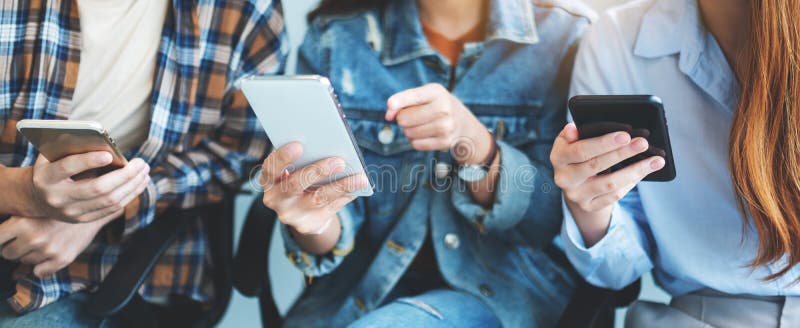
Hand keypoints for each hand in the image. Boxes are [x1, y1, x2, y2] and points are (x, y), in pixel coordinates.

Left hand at [0, 216, 110, 276]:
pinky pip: (39, 272)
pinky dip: (41, 266)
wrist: (90, 206)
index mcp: (22, 223)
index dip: (1, 239)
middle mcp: (34, 238)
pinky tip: (49, 253)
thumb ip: (12, 227)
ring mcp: (48, 250)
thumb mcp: (32, 210)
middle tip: (27, 237)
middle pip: (8, 254)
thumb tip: (5, 257)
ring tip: (43, 241)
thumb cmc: (57, 207)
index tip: (8, 237)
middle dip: (14, 247)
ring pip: (24, 263)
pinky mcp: (62, 259)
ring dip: (29, 255)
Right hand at [29, 152, 149, 222]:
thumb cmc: (51, 167)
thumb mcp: (53, 155)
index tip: (109, 155)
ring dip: (132, 185)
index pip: (67, 168)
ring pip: (109, 201)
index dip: (88, 161)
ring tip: (145, 171)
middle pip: (97, 188)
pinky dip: (129, 195)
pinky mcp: (82, 219)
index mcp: (46, 177)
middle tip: (141, 163)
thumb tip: (101, 140)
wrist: (37, 196)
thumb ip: (71, 147)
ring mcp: (71, 212)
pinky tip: (139, 183)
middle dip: (124, 175)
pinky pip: (111, 209)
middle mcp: (57, 197)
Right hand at [260, 142, 367, 235]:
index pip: (271, 167)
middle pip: (295, 184)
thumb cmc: (300, 180)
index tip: (299, 145)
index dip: (283, 157)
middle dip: (317, 171)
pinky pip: (330, 209)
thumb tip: (331, 146)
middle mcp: (276, 198)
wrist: (302, 214)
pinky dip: (345, 196)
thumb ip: (305, 159)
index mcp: (269, 180)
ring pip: (317, 199)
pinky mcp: (308, 225)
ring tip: (359, 177)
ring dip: (340, 186)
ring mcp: (291, 214)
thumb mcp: (295, 170)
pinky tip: (358, 188)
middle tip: (339, 161)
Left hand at [386, 83, 492, 164]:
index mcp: (436, 91)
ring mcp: (446, 126)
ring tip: (421, 124)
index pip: (413, 96)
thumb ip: (401, 101)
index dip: (399, 101)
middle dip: (402, 119)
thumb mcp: (422, 96)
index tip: (389, 105)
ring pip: (408, 133)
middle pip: (404, 118)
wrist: (462, 122)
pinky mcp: (445, 142)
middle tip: (414, 116)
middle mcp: (444, 108)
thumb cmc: (435, 105)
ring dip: (409, 131)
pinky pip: (416, 144)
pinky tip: (426, 134)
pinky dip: (416, 141)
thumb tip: (388, 116)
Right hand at [550, 123, 664, 244]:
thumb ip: (575, 134)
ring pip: (609, 184)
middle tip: (643, 144)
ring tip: (655, 160)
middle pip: (596, 166)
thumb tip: (574, 128)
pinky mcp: (589, 207)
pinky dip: (631, 182)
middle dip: (623, 153)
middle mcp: (563, 178)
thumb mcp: (571, 141)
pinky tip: (644, 171)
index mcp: (558, 157)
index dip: (604, 143)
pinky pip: (614, 196)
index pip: (581, 150)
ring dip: (635, 171)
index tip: (625, 135)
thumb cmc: (576, 154)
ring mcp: (576, 195)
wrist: (573, 184)